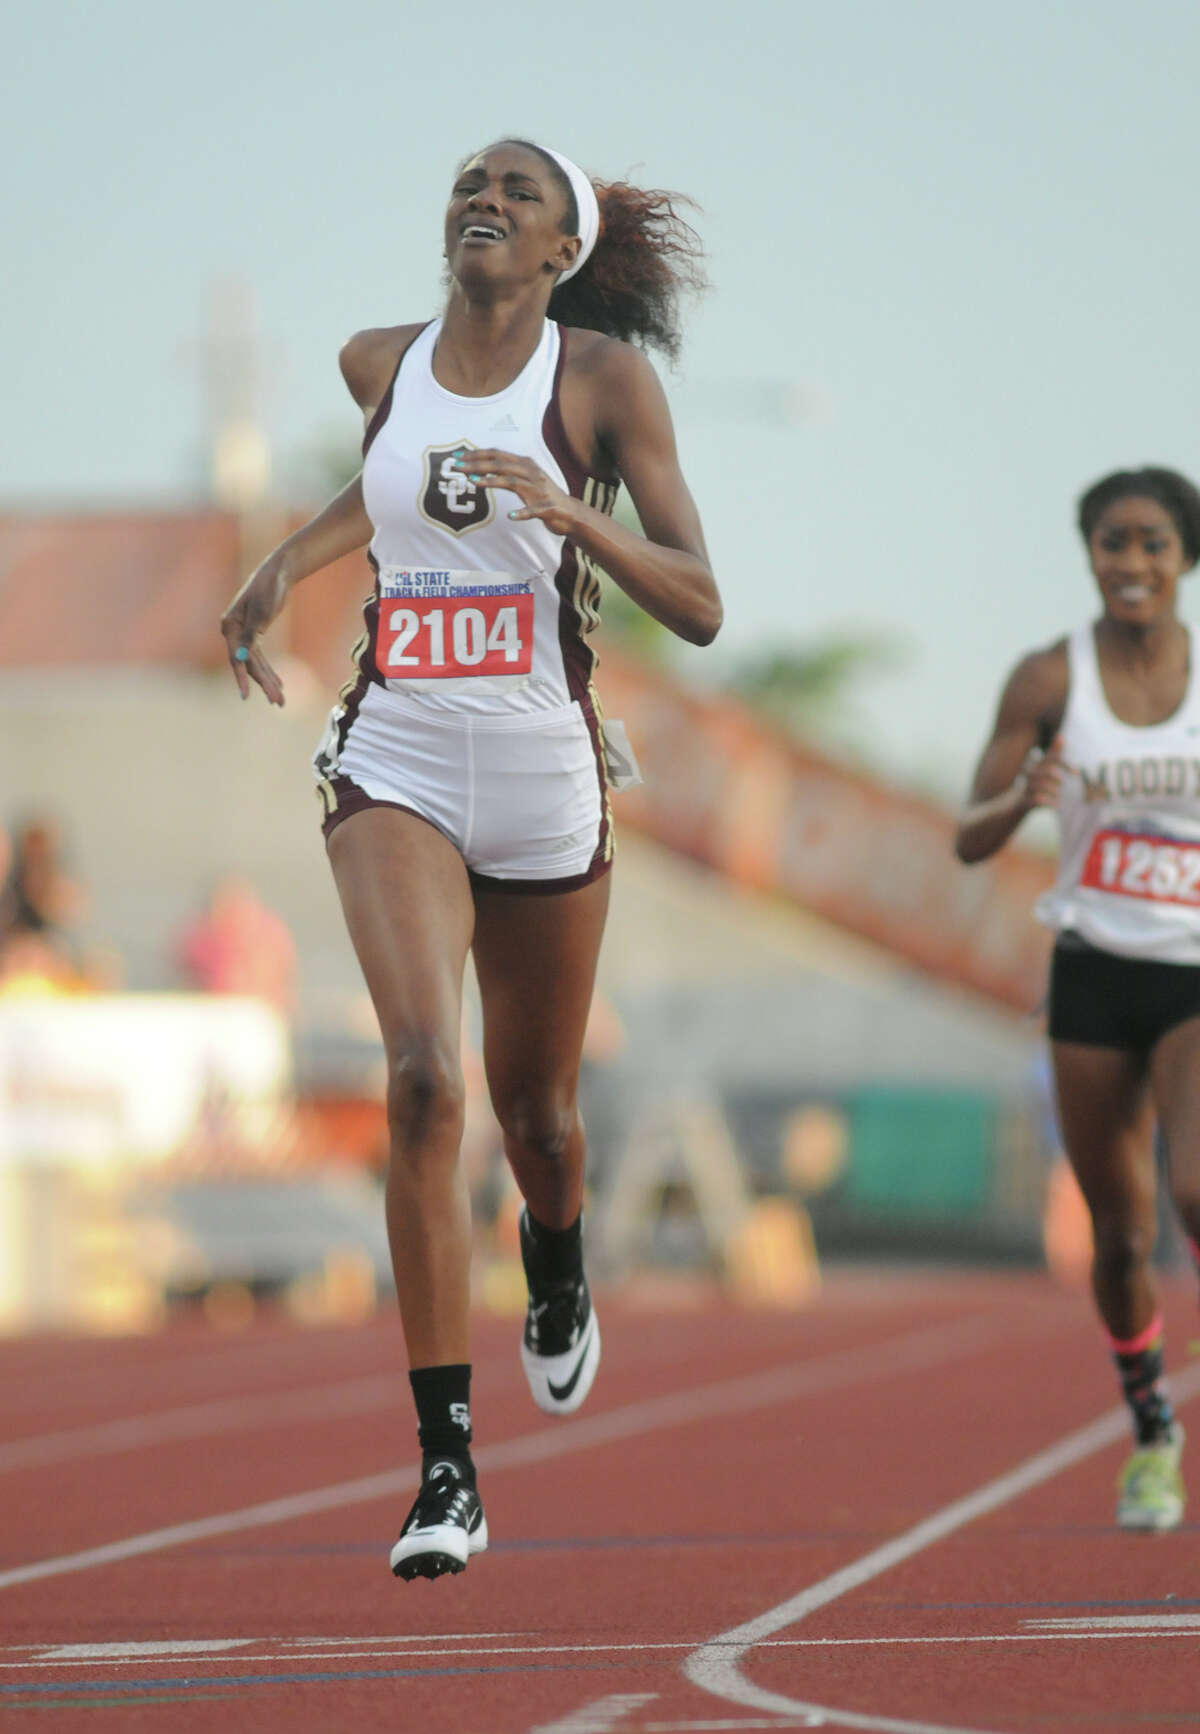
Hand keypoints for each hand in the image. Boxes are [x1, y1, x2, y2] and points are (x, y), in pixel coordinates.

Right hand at [219, 558, 289, 705]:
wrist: (277, 573)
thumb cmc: (268, 588)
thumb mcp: (261, 612)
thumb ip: (250, 635)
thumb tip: (240, 657)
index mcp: (230, 626)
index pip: (236, 658)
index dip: (241, 679)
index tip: (245, 697)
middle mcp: (233, 632)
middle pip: (248, 664)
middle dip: (263, 684)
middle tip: (278, 702)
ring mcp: (243, 634)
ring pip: (255, 663)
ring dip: (268, 681)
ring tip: (280, 701)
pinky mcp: (255, 634)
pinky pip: (260, 658)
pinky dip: (270, 670)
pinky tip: (279, 685)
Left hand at [455, 449, 580, 537]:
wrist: (569, 513)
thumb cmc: (543, 497)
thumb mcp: (526, 479)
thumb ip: (507, 472)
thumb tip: (480, 468)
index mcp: (526, 464)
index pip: (498, 454)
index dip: (477, 454)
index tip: (458, 457)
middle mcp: (531, 473)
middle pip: (501, 464)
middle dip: (477, 464)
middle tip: (457, 467)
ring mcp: (539, 490)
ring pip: (512, 482)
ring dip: (492, 481)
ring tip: (474, 482)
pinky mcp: (546, 508)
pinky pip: (533, 511)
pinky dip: (522, 513)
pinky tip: (510, 516)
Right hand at [1017, 735, 1069, 808]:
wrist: (1019, 803)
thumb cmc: (1037, 783)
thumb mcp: (1045, 767)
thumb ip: (1054, 753)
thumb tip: (1060, 735)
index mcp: (1039, 765)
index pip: (1052, 759)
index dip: (1065, 764)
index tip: (1077, 773)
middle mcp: (1032, 774)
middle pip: (1047, 771)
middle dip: (1058, 778)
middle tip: (1063, 785)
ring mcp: (1028, 787)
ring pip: (1041, 785)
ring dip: (1054, 790)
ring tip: (1060, 795)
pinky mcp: (1025, 799)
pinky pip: (1036, 799)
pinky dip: (1048, 802)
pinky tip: (1057, 805)